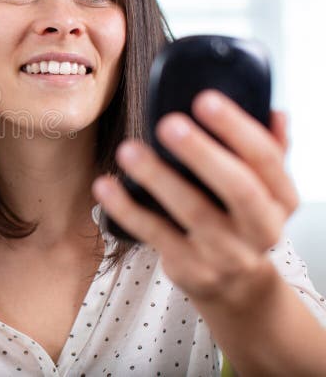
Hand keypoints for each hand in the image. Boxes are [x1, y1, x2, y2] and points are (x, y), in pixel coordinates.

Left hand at [93, 89, 297, 306]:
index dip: (237, 128)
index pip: (266, 159)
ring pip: (192, 212)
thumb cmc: (242, 220)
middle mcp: (261, 228)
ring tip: (129, 150)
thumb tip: (272, 109)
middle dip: (202, 153)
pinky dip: (127, 209)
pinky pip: (154, 234)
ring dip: (157, 178)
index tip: (205, 99)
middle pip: (237, 188)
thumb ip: (268, 150)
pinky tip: (105, 185)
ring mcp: (225, 252)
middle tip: (168, 123)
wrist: (237, 285)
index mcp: (280, 199)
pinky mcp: (190, 267)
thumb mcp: (266, 189)